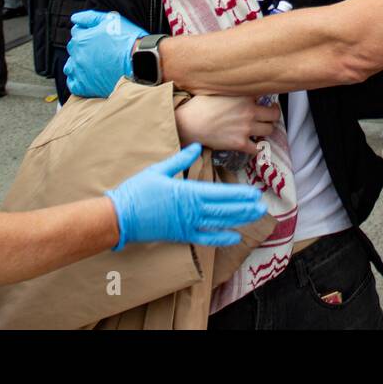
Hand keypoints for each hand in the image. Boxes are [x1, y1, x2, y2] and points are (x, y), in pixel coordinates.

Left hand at [65, 10, 148, 97]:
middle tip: (100, 50)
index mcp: (81, 39)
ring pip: (69, 67)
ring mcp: (79, 72)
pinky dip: (78, 81)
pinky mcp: (84, 87)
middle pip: (73, 49)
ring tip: (93, 64)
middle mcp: (77, 55)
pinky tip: (89, 77)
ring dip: (77, 64)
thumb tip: (75, 18)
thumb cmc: (128, 40)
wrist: (140, 62)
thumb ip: (89, 17)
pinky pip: (73, 84)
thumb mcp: (110, 19)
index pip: (76, 32)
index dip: (88, 33)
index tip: (97, 37)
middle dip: (83, 48)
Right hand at [105, 144, 265, 248]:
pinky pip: (206, 238)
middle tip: (262, 205)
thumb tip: (197, 145)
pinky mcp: (181, 234)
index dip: (240, 194)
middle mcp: (192, 210)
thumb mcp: (159, 169)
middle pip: (225, 209)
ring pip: (220, 222)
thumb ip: (181, 159)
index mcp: (188, 191)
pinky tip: (234, 236)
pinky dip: (222, 238)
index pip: (221, 193)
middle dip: (245, 207)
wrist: (120, 217)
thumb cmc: (137, 191)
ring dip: (239, 219)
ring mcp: (187, 224)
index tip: (254, 192)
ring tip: (255, 216)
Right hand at [175, 94, 280, 154]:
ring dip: (267, 130)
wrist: (188, 124)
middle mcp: (249, 112)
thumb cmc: (199, 106)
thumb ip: (234, 91)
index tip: (265, 101)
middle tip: (270, 115)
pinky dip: (257, 148)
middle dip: (273, 115)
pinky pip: (257, 148)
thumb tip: (238, 88)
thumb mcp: (218, 90)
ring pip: (270, 130)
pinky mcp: (240, 143)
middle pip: (274, 115)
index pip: (267, 96)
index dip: (266, 99)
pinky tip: (254, 145)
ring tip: (262, 129)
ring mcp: (246, 128)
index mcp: (245, 96)